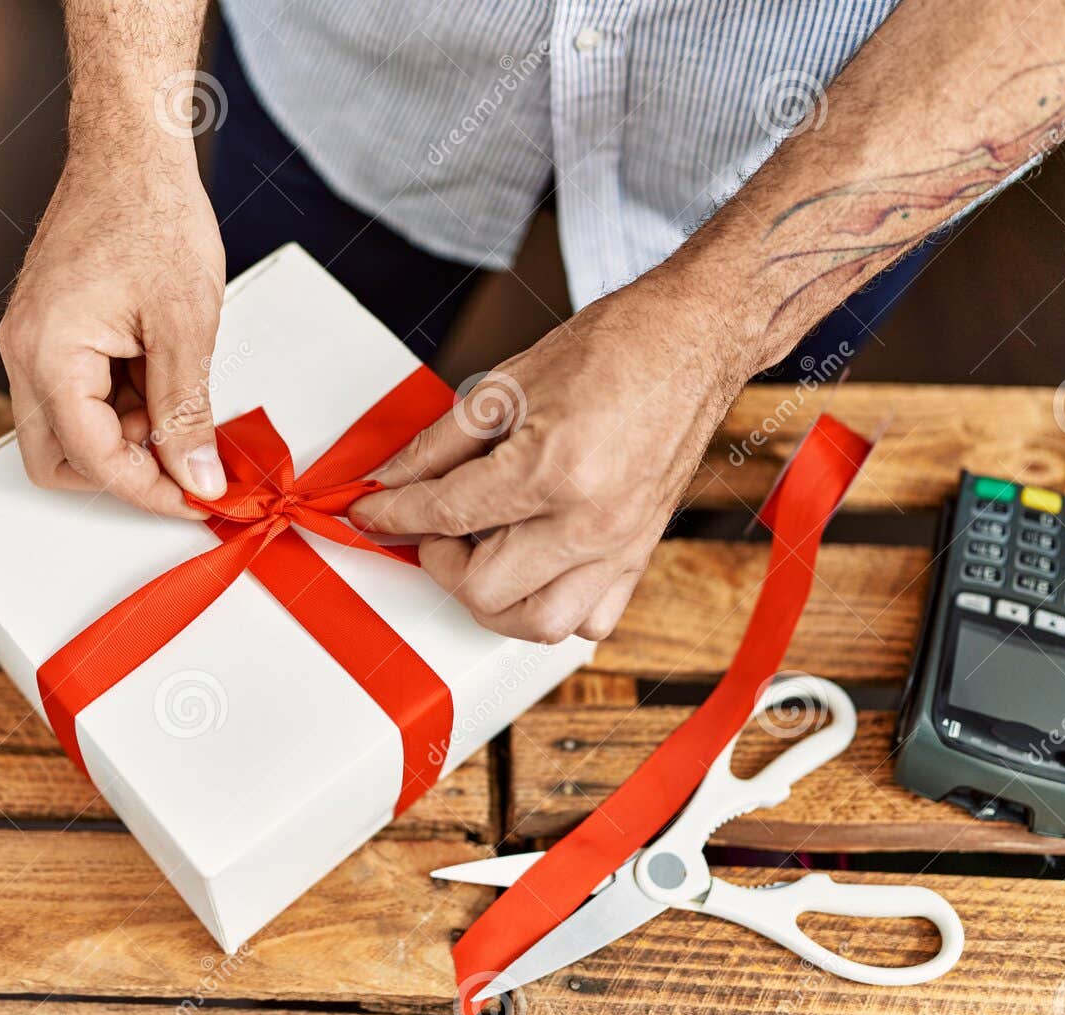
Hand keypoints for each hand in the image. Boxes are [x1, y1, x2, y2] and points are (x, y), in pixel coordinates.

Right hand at [0, 144, 226, 517]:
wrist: (131, 150)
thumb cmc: (152, 214)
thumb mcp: (185, 326)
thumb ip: (187, 412)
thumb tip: (196, 475)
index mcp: (48, 353)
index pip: (90, 459)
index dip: (147, 490)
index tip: (193, 498)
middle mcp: (23, 351)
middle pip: (57, 459)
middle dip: (121, 470)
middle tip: (180, 457)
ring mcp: (31, 340)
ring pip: (68, 429)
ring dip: (124, 433)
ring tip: (176, 396)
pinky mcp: (49, 331)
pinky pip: (76, 392)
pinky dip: (120, 400)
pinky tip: (160, 371)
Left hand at [349, 277, 743, 642]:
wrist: (693, 340)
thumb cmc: (614, 349)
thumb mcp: (508, 384)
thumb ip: (440, 443)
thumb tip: (394, 480)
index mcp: (554, 468)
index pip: (448, 514)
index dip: (395, 517)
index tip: (372, 515)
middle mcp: (591, 521)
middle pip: (485, 589)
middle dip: (441, 562)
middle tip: (433, 527)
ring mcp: (621, 545)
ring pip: (538, 623)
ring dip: (493, 599)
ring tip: (480, 553)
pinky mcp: (640, 554)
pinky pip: (590, 621)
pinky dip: (551, 608)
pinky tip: (533, 568)